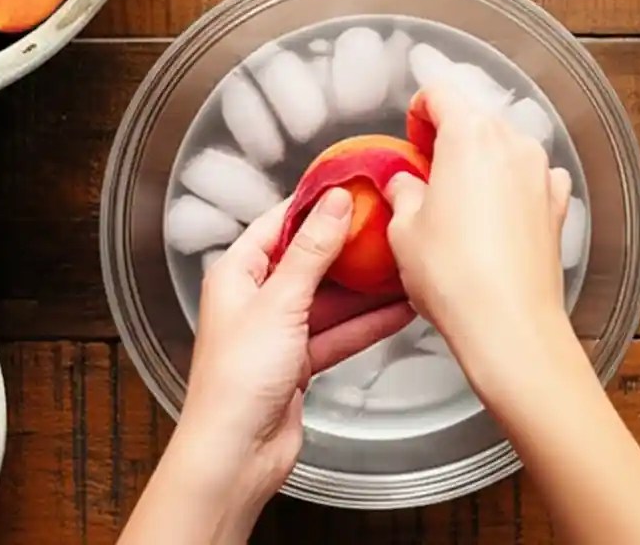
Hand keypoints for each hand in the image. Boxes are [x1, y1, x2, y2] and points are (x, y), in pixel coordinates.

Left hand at [161, 189, 413, 538]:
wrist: (235, 453)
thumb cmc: (236, 381)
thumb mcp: (280, 302)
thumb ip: (312, 251)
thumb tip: (336, 202)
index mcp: (236, 274)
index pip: (278, 222)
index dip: (315, 202)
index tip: (352, 185)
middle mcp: (255, 299)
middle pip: (309, 260)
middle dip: (349, 246)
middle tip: (388, 223)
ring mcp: (279, 332)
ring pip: (331, 299)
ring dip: (366, 288)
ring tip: (404, 264)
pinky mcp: (299, 362)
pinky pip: (340, 333)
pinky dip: (368, 323)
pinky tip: (400, 309)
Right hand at [383, 85, 572, 386]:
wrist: (509, 323)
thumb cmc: (454, 275)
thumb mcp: (404, 229)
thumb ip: (402, 192)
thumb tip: (403, 183)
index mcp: (469, 135)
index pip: (440, 93)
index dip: (418, 111)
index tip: (410, 136)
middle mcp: (513, 144)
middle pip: (476, 119)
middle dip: (449, 138)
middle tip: (425, 173)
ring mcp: (542, 173)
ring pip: (505, 148)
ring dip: (481, 163)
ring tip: (457, 203)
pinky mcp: (557, 205)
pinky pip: (531, 179)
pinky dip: (512, 188)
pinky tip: (494, 218)